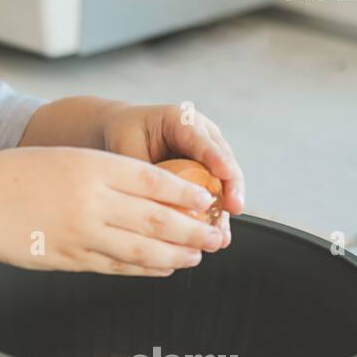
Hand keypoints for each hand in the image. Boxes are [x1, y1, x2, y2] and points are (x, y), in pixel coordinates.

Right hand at [0, 146, 227, 275]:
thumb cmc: (16, 176)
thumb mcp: (66, 158)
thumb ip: (106, 175)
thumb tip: (155, 194)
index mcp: (92, 168)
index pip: (154, 181)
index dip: (187, 194)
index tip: (207, 201)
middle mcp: (91, 203)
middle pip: (157, 220)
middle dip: (193, 232)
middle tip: (216, 236)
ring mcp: (82, 235)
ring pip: (142, 251)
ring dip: (176, 255)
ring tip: (197, 256)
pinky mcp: (71, 260)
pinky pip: (118, 267)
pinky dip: (145, 270)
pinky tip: (162, 268)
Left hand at [100, 102, 245, 247]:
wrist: (122, 131)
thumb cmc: (125, 134)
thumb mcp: (126, 146)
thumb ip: (142, 171)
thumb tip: (153, 202)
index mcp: (182, 121)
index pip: (202, 140)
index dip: (216, 157)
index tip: (225, 173)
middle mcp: (202, 137)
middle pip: (223, 161)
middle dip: (231, 186)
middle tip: (233, 207)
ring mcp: (207, 156)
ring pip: (225, 182)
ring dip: (225, 209)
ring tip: (223, 233)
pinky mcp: (206, 176)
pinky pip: (215, 196)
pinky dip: (216, 216)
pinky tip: (217, 235)